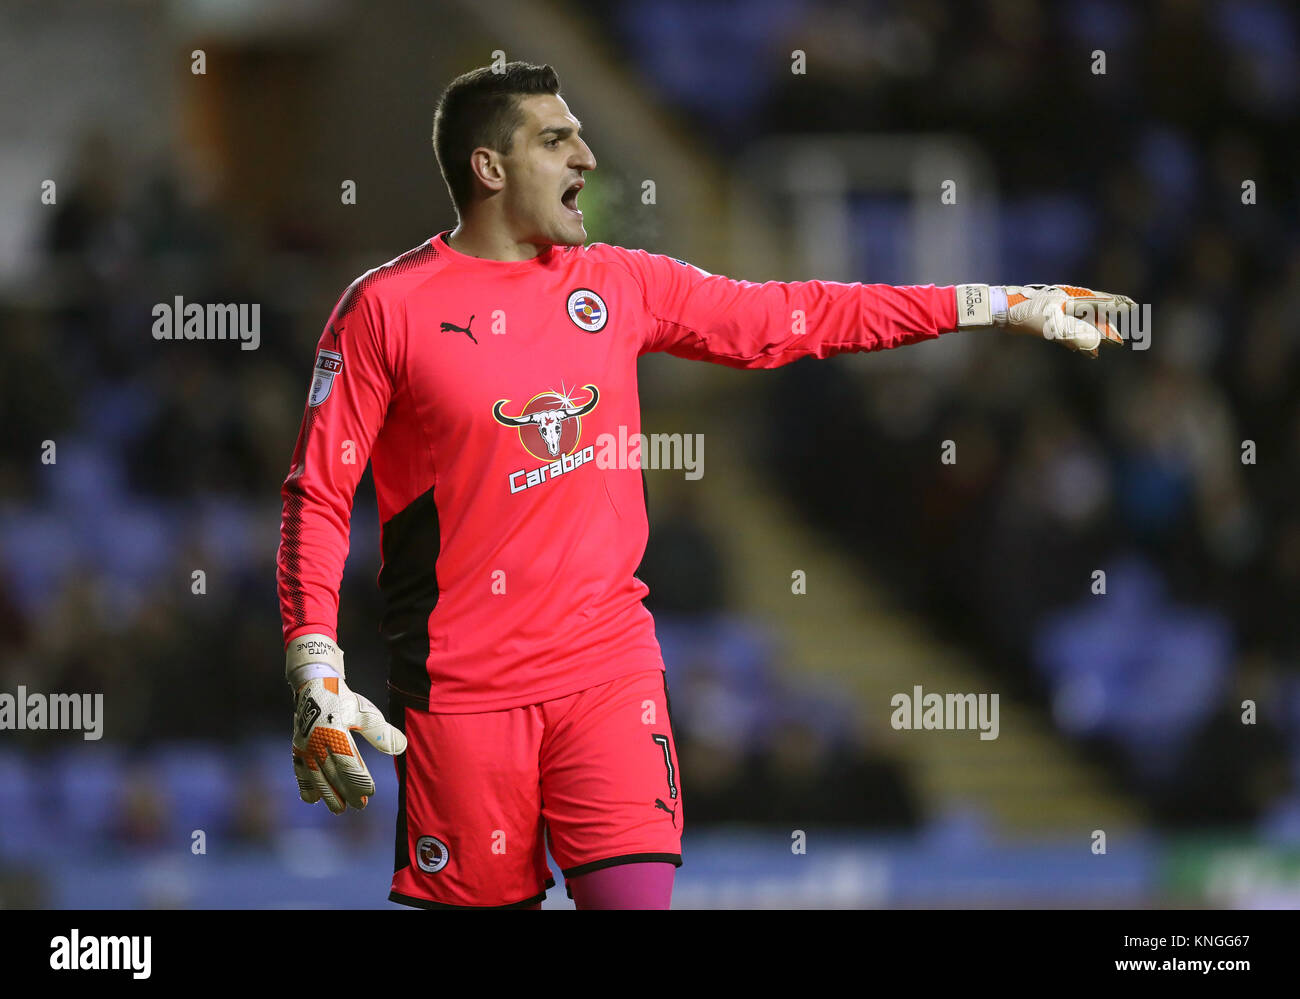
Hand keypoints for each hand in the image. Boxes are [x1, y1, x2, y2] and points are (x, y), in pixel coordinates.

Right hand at [286, 634, 406, 813]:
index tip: (370, 793)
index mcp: (336, 733)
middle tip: (360, 806)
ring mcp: (306, 746)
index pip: (349, 764)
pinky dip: (305, 786)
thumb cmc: (344, 700)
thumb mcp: (365, 713)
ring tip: (338, 809)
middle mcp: (318, 742)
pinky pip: (300, 771)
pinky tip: (312, 800)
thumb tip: (402, 748)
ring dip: (328, 794)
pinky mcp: (298, 747)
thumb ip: (381, 732)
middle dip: (347, 792)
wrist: (313, 685)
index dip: (359, 781)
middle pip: (334, 774)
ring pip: (317, 776)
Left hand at [955, 283, 1134, 356]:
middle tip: (1119, 340)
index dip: (1116, 306)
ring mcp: (1056, 310)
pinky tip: (1084, 351)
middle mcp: (1067, 302)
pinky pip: (1069, 330)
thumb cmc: (1023, 313)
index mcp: (1072, 299)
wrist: (998, 309)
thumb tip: (1095, 346)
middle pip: (1093, 314)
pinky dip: (1078, 339)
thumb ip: (1073, 335)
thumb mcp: (1050, 325)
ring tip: (1104, 347)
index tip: (1132, 306)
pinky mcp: (1047, 320)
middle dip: (1106, 327)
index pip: (1100, 302)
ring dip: (1093, 335)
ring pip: (1081, 323)